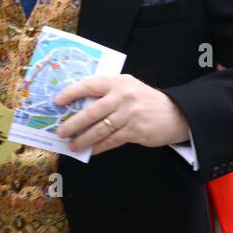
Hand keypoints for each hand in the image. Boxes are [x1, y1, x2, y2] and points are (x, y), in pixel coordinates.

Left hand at [54, 74, 191, 154]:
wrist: (176, 113)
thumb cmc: (145, 101)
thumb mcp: (128, 88)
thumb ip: (107, 94)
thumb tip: (79, 108)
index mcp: (118, 82)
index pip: (89, 85)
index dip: (71, 93)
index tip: (57, 101)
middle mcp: (123, 96)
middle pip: (91, 112)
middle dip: (72, 124)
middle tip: (60, 132)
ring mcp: (129, 114)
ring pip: (99, 130)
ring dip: (83, 139)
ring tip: (72, 145)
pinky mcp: (135, 131)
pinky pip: (110, 141)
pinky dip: (98, 147)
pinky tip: (91, 150)